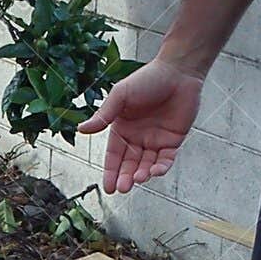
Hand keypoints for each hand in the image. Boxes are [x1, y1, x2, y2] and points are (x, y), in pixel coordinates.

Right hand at [79, 58, 204, 194]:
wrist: (178, 71)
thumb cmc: (147, 79)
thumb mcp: (120, 96)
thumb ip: (103, 115)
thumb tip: (82, 129)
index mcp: (122, 128)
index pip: (114, 155)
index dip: (110, 171)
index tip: (108, 187)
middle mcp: (138, 137)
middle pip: (129, 164)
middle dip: (125, 177)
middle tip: (123, 187)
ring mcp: (156, 140)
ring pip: (147, 165)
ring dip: (142, 174)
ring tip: (138, 178)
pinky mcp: (173, 140)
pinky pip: (166, 159)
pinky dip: (161, 167)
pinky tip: (155, 171)